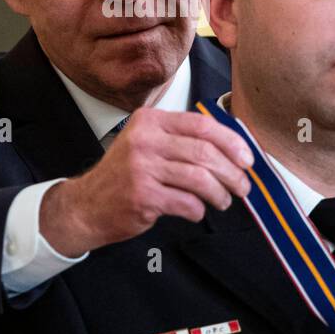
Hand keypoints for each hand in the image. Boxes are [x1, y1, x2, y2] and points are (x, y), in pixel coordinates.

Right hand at [40, 107, 254, 256]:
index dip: (231, 142)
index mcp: (150, 122)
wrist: (87, 204)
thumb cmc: (124, 175)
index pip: (201, 125)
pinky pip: (187, 203)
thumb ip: (182, 140)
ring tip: (224, 201)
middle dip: (232, 173)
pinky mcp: (143, 196)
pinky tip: (196, 211)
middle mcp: (144, 140)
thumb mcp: (147, 144)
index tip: (247, 159)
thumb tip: (233, 148)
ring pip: (200, 179)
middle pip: (204, 153)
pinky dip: (198, 210)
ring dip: (220, 194)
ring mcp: (141, 168)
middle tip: (242, 186)